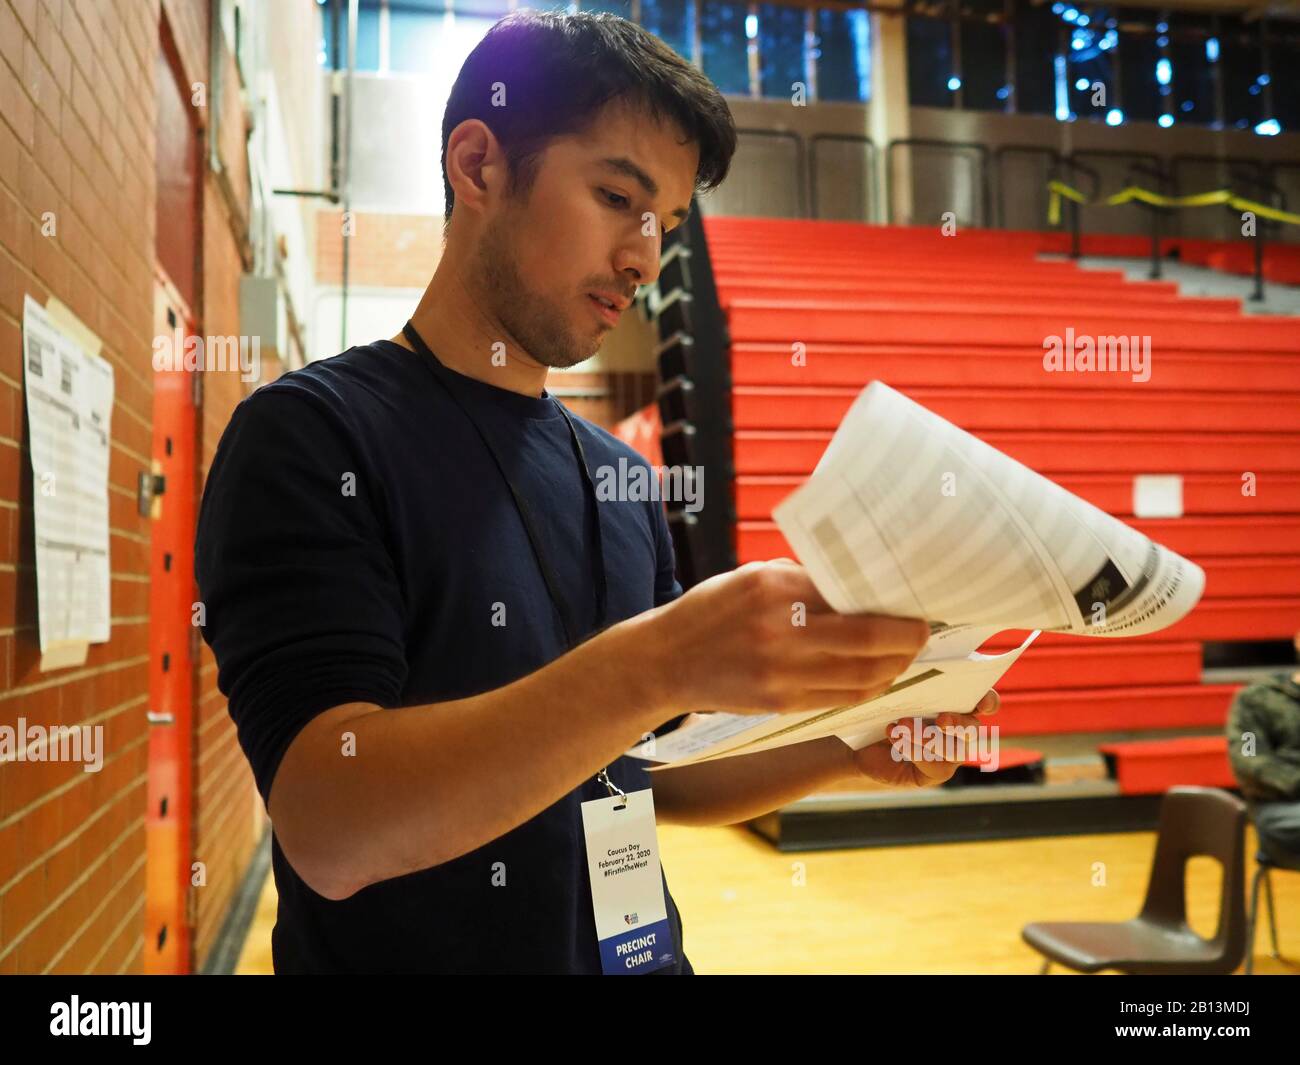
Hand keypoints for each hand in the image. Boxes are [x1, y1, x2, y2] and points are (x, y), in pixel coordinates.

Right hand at [649, 559, 929, 716]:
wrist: (664, 661)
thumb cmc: (710, 613)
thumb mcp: (750, 579)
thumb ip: (800, 581)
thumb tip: (854, 585)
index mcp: (774, 587)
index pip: (849, 594)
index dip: (890, 605)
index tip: (912, 605)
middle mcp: (780, 627)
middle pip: (867, 638)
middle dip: (905, 639)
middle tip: (922, 634)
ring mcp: (780, 669)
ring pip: (860, 675)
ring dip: (892, 668)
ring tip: (903, 658)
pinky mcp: (778, 702)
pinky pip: (839, 699)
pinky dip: (866, 689)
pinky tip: (875, 679)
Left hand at [849, 689, 1000, 787]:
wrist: (860, 741)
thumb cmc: (883, 709)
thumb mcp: (897, 693)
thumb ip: (913, 684)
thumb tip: (917, 667)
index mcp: (958, 704)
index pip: (984, 702)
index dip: (988, 701)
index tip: (982, 704)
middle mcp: (959, 729)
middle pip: (972, 727)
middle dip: (958, 722)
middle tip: (941, 719)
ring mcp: (950, 753)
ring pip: (953, 748)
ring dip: (927, 736)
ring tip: (901, 725)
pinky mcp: (937, 772)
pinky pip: (937, 766)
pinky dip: (914, 750)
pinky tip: (894, 737)